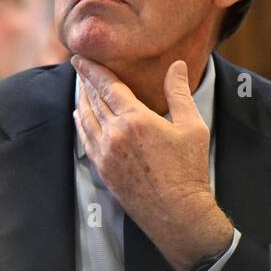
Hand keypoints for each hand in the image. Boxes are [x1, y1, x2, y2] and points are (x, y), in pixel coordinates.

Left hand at [73, 55, 233, 270]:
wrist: (177, 212)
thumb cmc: (189, 170)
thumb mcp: (192, 127)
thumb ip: (179, 93)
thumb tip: (177, 66)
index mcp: (135, 119)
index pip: (107, 87)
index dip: (92, 70)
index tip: (80, 58)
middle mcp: (114, 134)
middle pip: (94, 101)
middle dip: (86, 81)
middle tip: (78, 67)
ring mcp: (105, 154)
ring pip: (87, 120)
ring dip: (82, 101)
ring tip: (80, 87)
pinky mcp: (103, 170)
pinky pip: (86, 140)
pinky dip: (81, 124)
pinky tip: (80, 117)